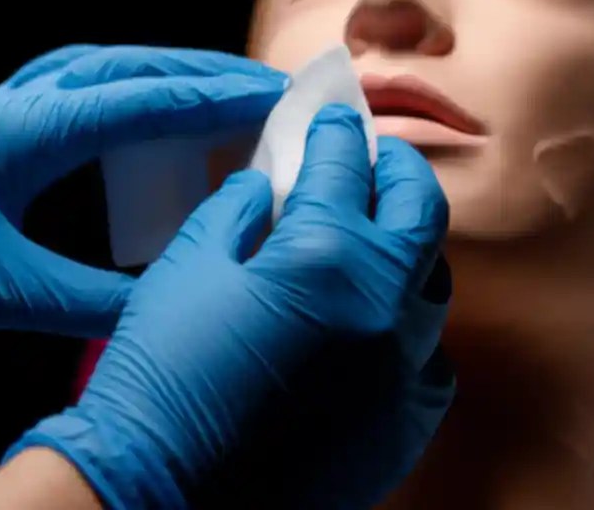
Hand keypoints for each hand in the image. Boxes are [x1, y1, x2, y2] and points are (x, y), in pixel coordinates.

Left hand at [0, 45, 286, 400]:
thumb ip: (90, 299)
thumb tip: (167, 304)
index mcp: (18, 130)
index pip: (137, 101)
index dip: (211, 99)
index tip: (270, 94)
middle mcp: (8, 106)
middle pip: (122, 67)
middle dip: (196, 74)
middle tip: (259, 86)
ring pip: (92, 70)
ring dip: (155, 75)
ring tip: (210, 94)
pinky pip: (64, 93)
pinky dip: (115, 95)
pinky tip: (132, 120)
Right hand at [8, 105, 452, 508]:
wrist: (160, 493)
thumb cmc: (162, 377)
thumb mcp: (188, 267)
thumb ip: (238, 211)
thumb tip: (268, 185)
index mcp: (325, 257)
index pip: (346, 167)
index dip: (338, 134)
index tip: (335, 122)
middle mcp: (384, 307)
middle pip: (419, 210)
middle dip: (398, 171)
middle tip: (375, 159)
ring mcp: (404, 370)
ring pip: (433, 283)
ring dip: (405, 249)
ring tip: (374, 238)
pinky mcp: (406, 425)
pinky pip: (431, 358)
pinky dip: (409, 329)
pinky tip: (376, 325)